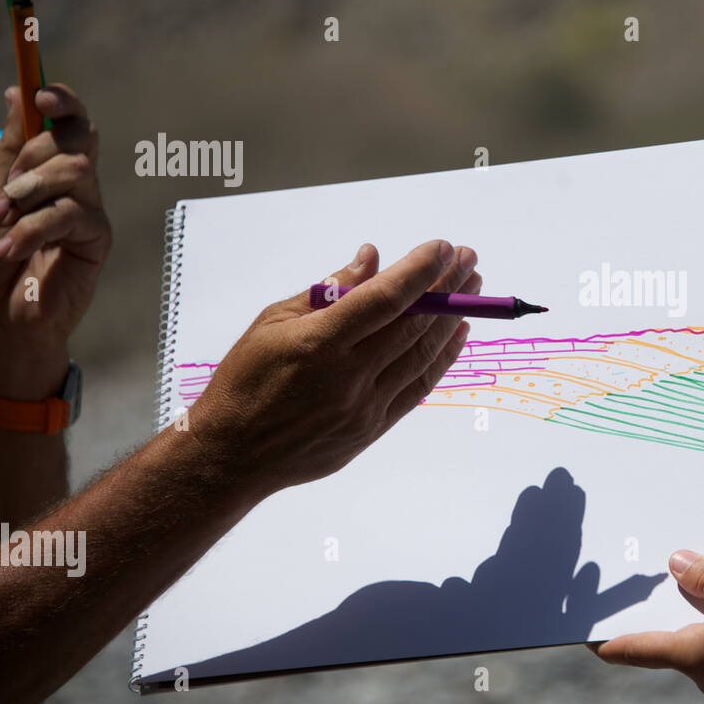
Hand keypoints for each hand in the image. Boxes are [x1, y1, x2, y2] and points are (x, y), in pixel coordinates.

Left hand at [0, 84, 109, 397]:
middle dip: (32, 157)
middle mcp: (71, 185)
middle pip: (76, 139)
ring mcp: (87, 210)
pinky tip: (10, 248)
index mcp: (43, 167)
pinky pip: (73, 215)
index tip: (41, 98)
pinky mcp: (96, 240)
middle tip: (1, 195)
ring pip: (75, 171)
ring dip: (29, 191)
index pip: (67, 121)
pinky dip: (34, 228)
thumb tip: (16, 94)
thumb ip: (7, 151)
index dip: (61, 102)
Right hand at [186, 239, 479, 498]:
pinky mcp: (372, 428)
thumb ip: (328, 290)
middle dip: (446, 286)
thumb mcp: (272, 322)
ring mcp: (364, 405)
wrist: (232, 455)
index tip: (442, 247)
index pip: (385, 299)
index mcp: (319, 342)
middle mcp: (348, 375)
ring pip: (422, 354)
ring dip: (452, 317)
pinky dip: (443, 358)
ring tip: (472, 288)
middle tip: (467, 259)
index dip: (419, 270)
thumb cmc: (245, 381)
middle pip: (413, 324)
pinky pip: (419, 386)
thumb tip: (373, 259)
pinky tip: (458, 333)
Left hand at [593, 550, 703, 703]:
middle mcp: (703, 673)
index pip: (634, 649)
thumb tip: (676, 564)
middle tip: (643, 578)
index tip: (583, 630)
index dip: (605, 638)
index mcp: (694, 654)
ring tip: (693, 576)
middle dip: (655, 610)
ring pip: (695, 640)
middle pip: (665, 640)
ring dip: (692, 612)